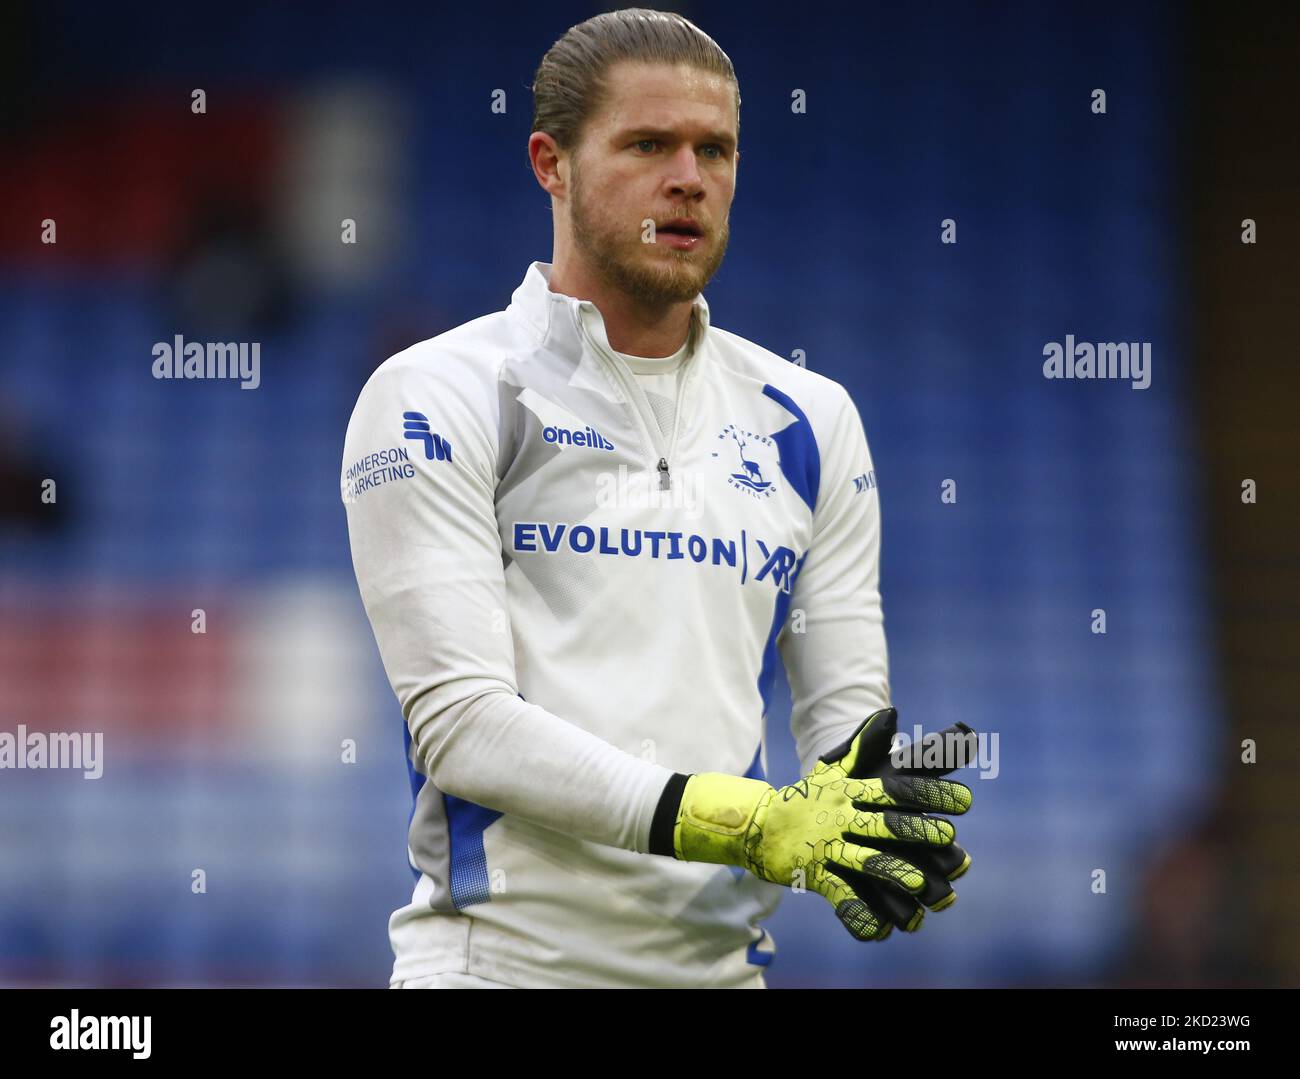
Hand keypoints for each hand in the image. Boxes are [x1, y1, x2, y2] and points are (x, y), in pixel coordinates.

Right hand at [673, 707, 974, 940]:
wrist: (755, 825)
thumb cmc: (805, 798)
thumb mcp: (832, 769)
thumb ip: (863, 743)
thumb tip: (890, 711)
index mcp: (849, 792)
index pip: (893, 790)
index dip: (928, 793)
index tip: (964, 800)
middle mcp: (840, 818)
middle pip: (882, 823)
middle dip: (915, 830)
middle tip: (947, 835)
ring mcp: (826, 846)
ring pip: (864, 860)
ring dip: (892, 871)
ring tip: (920, 883)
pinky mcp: (812, 873)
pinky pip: (839, 895)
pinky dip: (858, 913)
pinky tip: (881, 928)